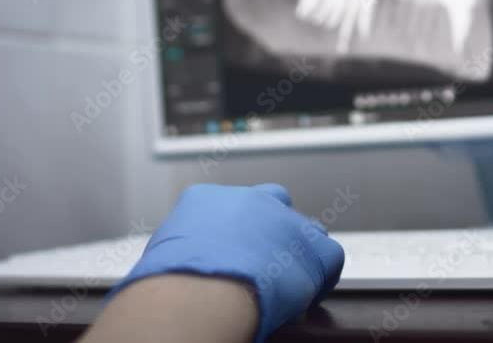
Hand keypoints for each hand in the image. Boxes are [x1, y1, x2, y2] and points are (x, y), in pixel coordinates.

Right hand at [109, 183, 343, 342]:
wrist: (200, 292)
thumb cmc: (171, 282)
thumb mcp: (162, 252)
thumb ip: (182, 247)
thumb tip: (182, 265)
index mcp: (207, 198)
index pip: (231, 205)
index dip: (237, 230)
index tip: (236, 249)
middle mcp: (250, 200)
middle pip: (273, 204)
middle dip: (272, 228)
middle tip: (264, 260)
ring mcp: (285, 220)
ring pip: (305, 229)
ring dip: (298, 251)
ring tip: (287, 280)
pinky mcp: (313, 247)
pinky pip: (329, 256)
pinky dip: (322, 275)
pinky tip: (307, 294)